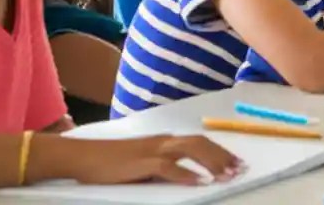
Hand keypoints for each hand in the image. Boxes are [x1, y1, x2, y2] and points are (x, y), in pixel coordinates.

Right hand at [58, 134, 243, 185]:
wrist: (83, 156)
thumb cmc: (111, 163)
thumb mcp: (143, 163)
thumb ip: (164, 166)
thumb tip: (189, 176)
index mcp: (165, 141)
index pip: (200, 141)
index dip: (220, 151)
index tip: (237, 162)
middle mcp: (163, 141)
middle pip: (201, 143)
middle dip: (223, 156)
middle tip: (240, 170)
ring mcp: (152, 150)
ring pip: (191, 151)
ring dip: (212, 163)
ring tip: (228, 175)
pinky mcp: (141, 163)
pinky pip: (168, 167)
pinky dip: (187, 174)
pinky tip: (201, 182)